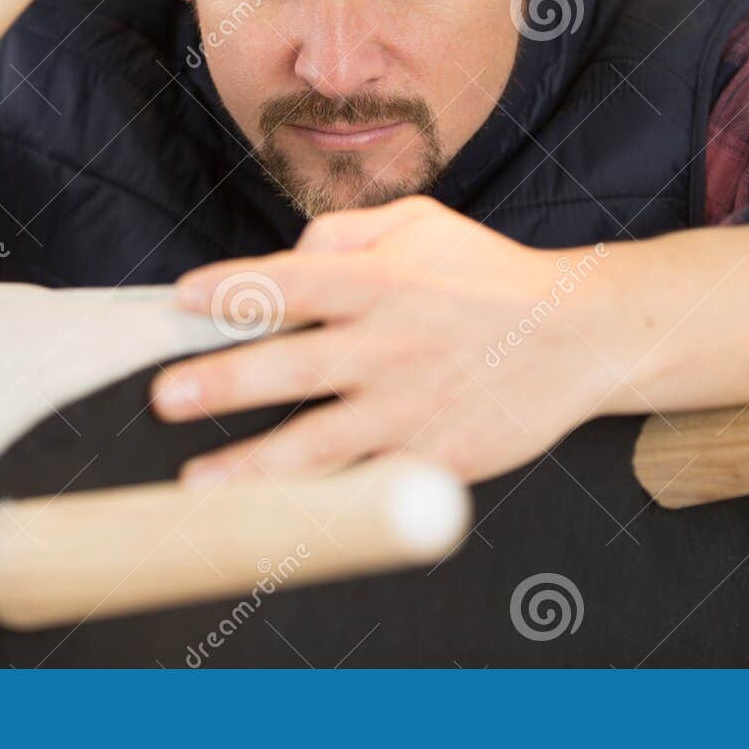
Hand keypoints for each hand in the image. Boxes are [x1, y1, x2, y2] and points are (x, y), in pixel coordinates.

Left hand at [152, 195, 619, 485]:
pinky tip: (279, 524)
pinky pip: (369, 485)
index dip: (236, 290)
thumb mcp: (422, 224)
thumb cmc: (491, 276)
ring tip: (199, 483)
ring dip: (256, 465)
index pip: (295, 281)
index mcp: (384, 282)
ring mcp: (413, 407)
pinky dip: (325, 508)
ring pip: (323, 442)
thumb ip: (345, 233)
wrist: (580, 334)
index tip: (184, 300)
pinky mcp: (436, 456)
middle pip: (296, 364)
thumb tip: (288, 258)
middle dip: (227, 380)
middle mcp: (391, 345)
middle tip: (168, 396)